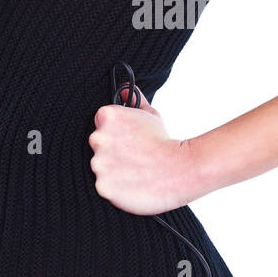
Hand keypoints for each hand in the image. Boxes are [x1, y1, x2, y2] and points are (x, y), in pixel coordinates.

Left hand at [88, 96, 194, 214]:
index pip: (100, 124)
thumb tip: (124, 89)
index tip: (128, 140)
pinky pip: (103, 186)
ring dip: (113, 170)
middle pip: (98, 145)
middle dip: (112, 151)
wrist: (179, 168)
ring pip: (100, 167)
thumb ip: (133, 100)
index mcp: (106, 117)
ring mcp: (99, 163)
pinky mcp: (102, 185)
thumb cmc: (164, 142)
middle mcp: (98, 138)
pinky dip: (115, 187)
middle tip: (133, 156)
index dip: (115, 133)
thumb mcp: (150, 114)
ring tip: (134, 171)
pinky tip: (131, 183)